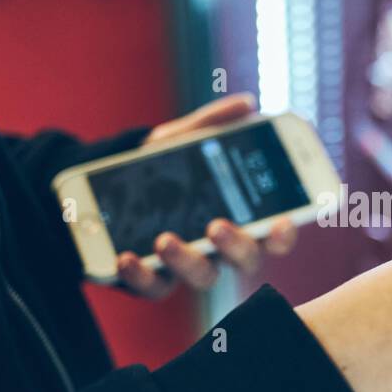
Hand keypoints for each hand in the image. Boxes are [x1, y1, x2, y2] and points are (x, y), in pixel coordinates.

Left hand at [115, 94, 297, 298]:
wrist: (107, 188)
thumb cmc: (162, 167)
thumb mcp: (183, 140)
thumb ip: (213, 124)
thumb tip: (246, 104)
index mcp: (242, 216)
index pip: (274, 232)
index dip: (284, 233)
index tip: (282, 223)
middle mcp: (223, 247)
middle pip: (246, 259)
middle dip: (237, 246)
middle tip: (218, 225)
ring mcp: (190, 265)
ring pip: (203, 277)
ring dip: (187, 260)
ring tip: (165, 238)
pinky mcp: (154, 278)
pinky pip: (154, 287)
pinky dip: (141, 275)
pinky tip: (126, 257)